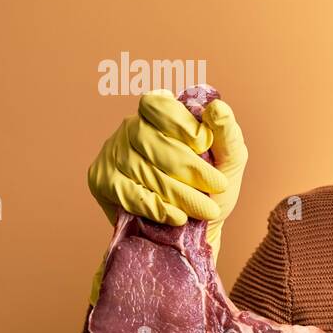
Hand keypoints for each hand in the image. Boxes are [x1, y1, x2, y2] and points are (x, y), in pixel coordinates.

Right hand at [87, 89, 247, 304]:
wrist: (197, 226)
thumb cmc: (212, 186)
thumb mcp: (229, 159)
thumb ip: (227, 133)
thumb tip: (218, 108)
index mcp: (160, 113)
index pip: (159, 106)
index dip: (180, 123)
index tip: (204, 144)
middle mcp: (131, 127)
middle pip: (150, 141)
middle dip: (189, 166)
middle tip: (217, 185)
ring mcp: (113, 153)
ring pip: (141, 169)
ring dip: (179, 192)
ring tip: (206, 209)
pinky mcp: (102, 180)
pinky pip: (126, 192)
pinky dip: (155, 206)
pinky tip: (177, 216)